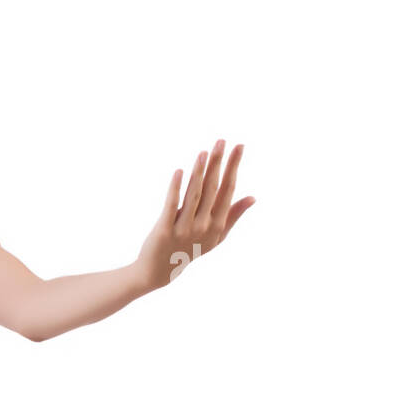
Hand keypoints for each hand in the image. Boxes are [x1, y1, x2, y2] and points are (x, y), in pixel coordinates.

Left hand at [136, 139, 254, 289]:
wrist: (159, 271)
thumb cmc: (190, 250)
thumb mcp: (215, 236)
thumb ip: (233, 215)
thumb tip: (253, 197)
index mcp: (217, 224)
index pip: (227, 190)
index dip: (233, 168)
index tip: (239, 146)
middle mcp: (203, 226)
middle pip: (212, 189)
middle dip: (218, 164)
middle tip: (223, 141)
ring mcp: (184, 228)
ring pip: (193, 195)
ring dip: (199, 172)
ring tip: (204, 152)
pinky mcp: (164, 230)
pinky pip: (171, 205)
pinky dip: (175, 188)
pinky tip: (179, 171)